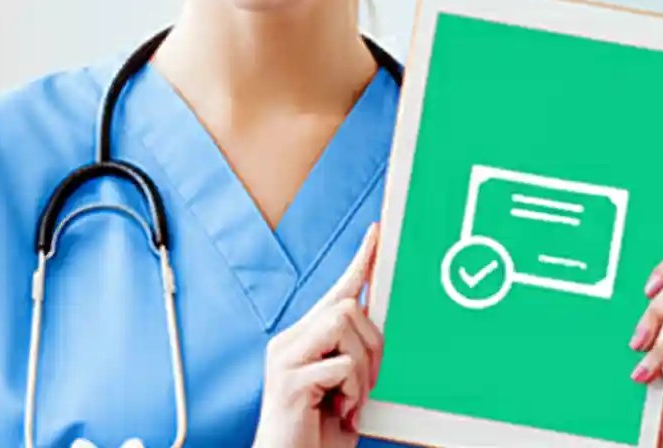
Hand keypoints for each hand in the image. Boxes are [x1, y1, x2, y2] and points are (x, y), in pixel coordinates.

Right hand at [253, 224, 382, 447]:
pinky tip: (342, 412)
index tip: (377, 234)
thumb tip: (375, 324)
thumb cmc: (317, 432)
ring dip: (363, 370)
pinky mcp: (289, 382)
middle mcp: (289, 342)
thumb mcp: (343, 386)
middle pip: (347, 307)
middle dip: (373, 346)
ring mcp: (286, 359)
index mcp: (303, 339)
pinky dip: (353, 391)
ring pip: (344, 326)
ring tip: (351, 401)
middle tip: (367, 385)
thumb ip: (352, 353)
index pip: (335, 291)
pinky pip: (341, 365)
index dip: (359, 261)